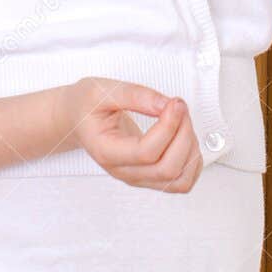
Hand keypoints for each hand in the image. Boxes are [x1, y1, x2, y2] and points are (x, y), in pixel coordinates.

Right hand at [62, 77, 202, 191]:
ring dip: (190, 149)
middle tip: (178, 107)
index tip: (174, 103)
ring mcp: (138, 177)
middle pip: (166, 169)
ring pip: (178, 180)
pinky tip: (184, 136)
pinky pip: (181, 182)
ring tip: (181, 121)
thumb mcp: (103, 90)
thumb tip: (167, 105)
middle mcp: (123, 171)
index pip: (146, 152)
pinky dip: (192, 161)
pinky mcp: (151, 176)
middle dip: (183, 134)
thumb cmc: (87, 106)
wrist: (78, 119)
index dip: (168, 126)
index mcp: (107, 151)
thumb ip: (136, 95)